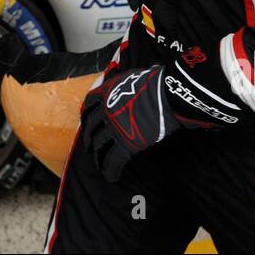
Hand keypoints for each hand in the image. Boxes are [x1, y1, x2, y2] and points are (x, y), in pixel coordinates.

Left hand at [80, 65, 176, 182]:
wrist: (168, 95)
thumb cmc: (157, 83)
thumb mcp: (132, 78)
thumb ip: (124, 85)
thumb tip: (127, 84)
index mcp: (106, 93)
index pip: (89, 105)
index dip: (86, 115)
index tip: (86, 121)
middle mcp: (106, 111)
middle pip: (90, 127)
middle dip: (89, 139)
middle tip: (90, 146)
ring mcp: (114, 128)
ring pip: (99, 146)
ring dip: (98, 157)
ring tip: (99, 164)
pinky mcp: (126, 143)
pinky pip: (113, 160)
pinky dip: (110, 170)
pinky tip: (111, 176)